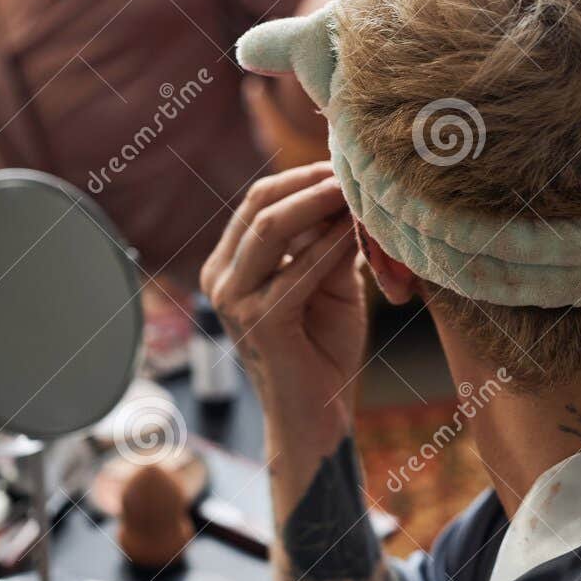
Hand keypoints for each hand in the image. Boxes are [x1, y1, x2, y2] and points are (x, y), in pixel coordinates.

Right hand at [201, 162, 364, 448]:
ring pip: (270, 229)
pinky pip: (296, 271)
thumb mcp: (327, 283)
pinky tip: (358, 233)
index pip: (259, 200)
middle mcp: (221, 279)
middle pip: (260, 205)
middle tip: (355, 170)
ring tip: (358, 192)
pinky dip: (329, 246)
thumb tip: (347, 190)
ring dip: (319, 205)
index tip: (347, 164)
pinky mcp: (260, 325)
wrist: (317, 416)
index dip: (303, 176)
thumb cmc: (323, 349)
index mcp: (230, 264)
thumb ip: (327, 242)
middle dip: (310, 182)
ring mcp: (234, 303)